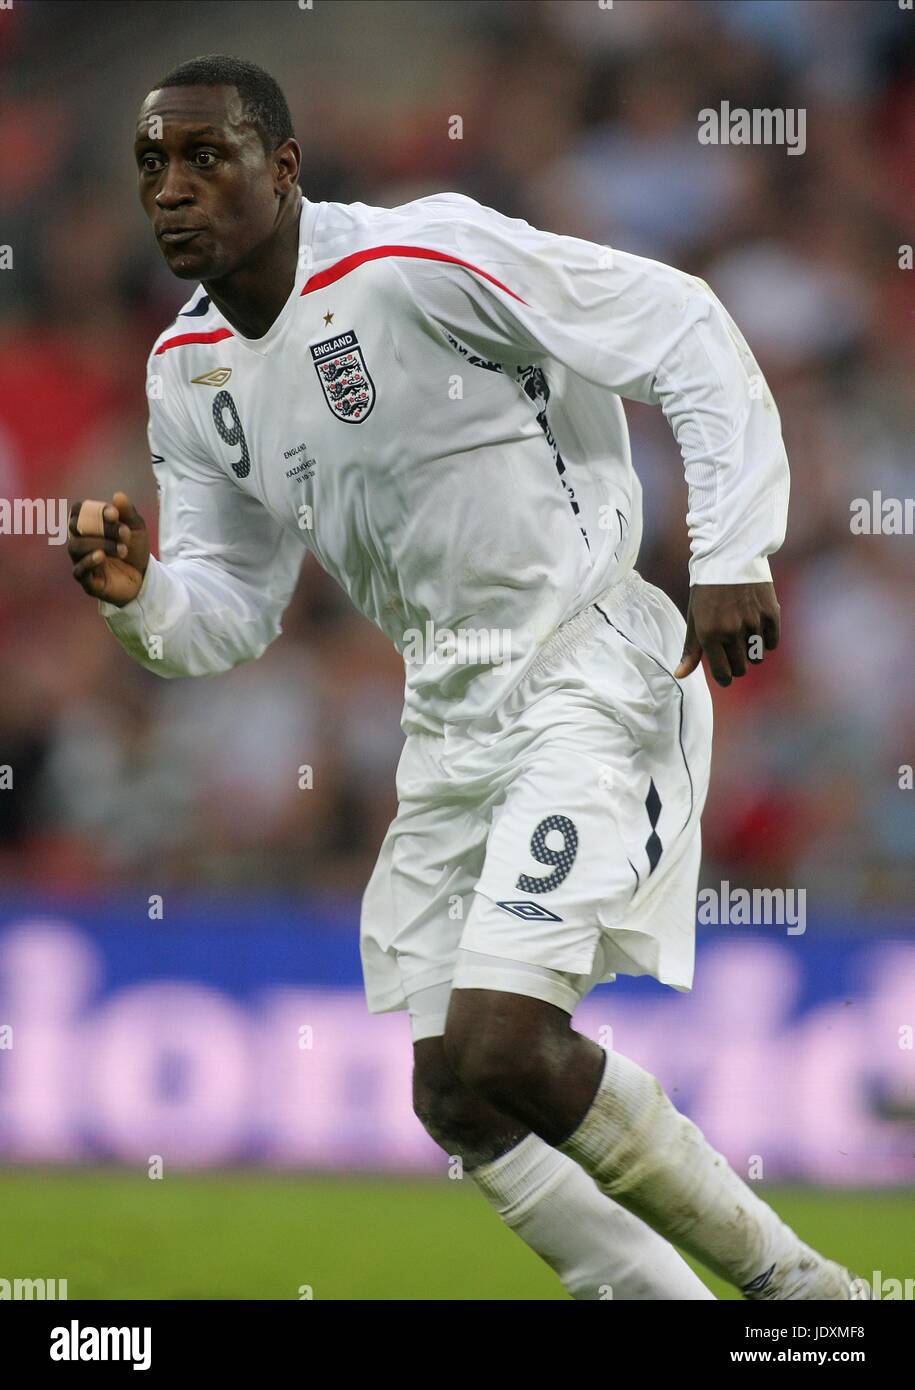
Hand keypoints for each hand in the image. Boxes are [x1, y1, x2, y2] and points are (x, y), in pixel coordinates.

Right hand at [68, 491, 149, 606]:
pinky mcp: (87, 581)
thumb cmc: (134, 549)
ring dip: (101, 544)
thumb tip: (118, 496)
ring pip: (76, 546)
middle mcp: (80, 541)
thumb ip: (128, 513)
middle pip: (76, 527)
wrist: (145, 577)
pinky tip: (101, 556)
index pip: (78, 511)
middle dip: (101, 527)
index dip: (92, 509)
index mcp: (89, 526)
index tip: (114, 514)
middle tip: (124, 533)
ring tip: (122, 549)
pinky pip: (78, 571)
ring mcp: (81, 561)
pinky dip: (88, 562)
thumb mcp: (136, 528)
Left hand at [674, 582, 779, 686]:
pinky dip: (766, 640)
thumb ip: (690, 649)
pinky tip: (757, 628)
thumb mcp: (694, 617)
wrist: (731, 556)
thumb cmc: (707, 589)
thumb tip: (680, 675)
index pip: (723, 674)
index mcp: (709, 634)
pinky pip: (772, 643)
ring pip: (757, 657)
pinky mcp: (771, 614)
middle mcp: (731, 631)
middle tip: (732, 650)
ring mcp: (753, 623)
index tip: (725, 675)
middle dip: (736, 664)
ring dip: (751, 652)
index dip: (724, 678)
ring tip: (743, 634)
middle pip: (740, 669)